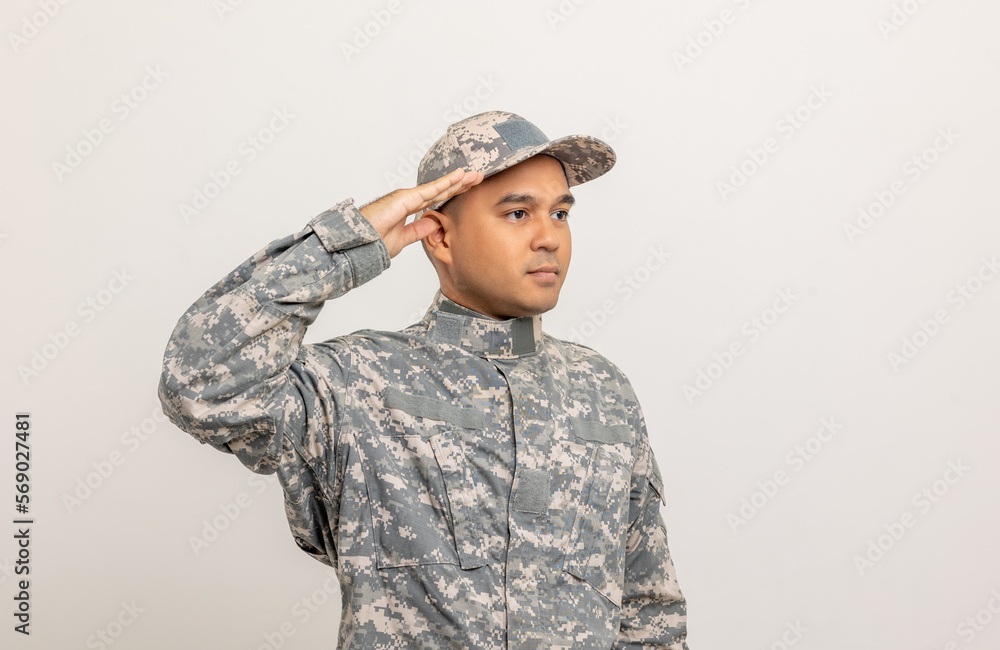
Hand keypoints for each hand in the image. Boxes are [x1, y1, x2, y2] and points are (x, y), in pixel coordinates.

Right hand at [358, 169, 482, 258]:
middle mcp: (409, 199)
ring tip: (474, 174)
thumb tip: (434, 222)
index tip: (468, 188)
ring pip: (438, 187)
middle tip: (477, 177)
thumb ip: (418, 230)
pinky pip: (430, 190)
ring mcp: (407, 197)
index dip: (453, 192)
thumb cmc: (374, 242)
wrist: (359, 244)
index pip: (436, 198)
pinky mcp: (405, 198)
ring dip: (457, 180)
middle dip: (460, 184)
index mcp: (409, 209)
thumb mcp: (403, 238)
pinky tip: (459, 176)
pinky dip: (446, 182)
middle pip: (440, 190)